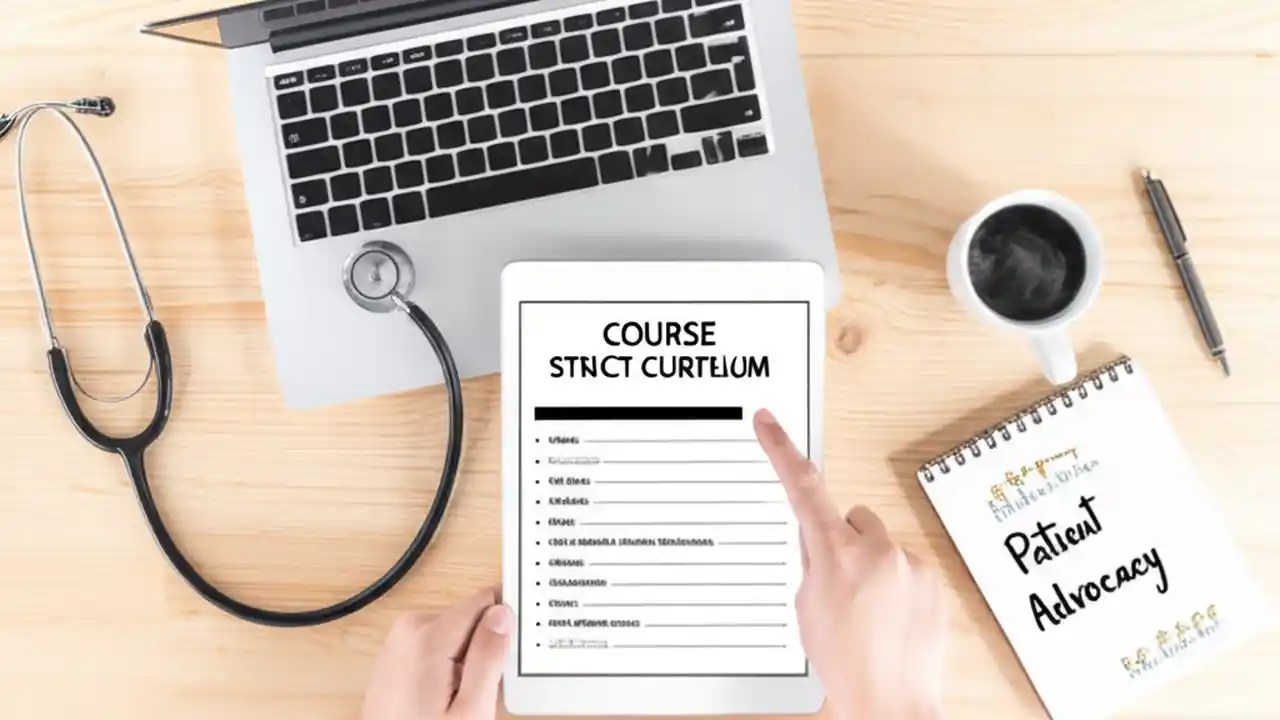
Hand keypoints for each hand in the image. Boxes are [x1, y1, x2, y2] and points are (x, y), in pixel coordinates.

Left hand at [361, 588, 511, 719]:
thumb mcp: (470, 709)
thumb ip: (488, 657)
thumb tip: (502, 614)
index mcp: (428, 637)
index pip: (484, 601)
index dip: (503, 627)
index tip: (506, 657)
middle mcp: (410, 630)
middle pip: (470, 618)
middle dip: (483, 649)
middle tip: (480, 690)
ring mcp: (400, 641)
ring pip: (456, 633)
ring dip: (467, 661)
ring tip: (459, 700)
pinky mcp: (398, 654)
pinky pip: (438, 646)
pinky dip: (448, 666)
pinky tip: (444, 699)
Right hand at [754, 410, 945, 719]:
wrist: (890, 703)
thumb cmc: (844, 664)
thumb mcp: (806, 608)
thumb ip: (811, 563)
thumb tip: (816, 540)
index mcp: (835, 555)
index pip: (802, 487)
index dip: (781, 449)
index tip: (768, 422)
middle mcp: (876, 550)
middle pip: (851, 519)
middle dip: (842, 541)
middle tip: (838, 586)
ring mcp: (909, 563)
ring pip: (881, 542)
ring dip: (872, 564)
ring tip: (868, 610)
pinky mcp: (933, 578)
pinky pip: (907, 563)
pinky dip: (897, 582)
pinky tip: (890, 616)